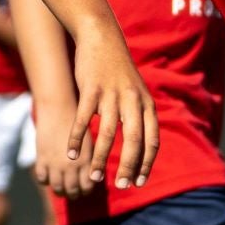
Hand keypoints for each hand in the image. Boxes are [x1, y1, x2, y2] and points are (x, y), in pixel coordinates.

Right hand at [29, 97, 88, 195]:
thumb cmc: (78, 123)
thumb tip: (94, 178)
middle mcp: (71, 166)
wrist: (58, 109)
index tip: (85, 189)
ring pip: (58, 188)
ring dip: (60, 191)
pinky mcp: (42, 159)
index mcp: (86, 161)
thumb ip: (90, 160)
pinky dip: (45, 181)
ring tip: (62, 188)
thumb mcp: (89, 142)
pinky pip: (42, 179)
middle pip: (72, 191)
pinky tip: (49, 177)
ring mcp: (55, 164)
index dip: (86, 191)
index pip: (87, 187)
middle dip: (74, 194)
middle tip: (73, 193)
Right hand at [70, 18, 156, 190]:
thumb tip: (142, 148)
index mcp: (146, 104)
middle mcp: (133, 101)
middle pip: (134, 141)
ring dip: (100, 159)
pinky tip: (72, 154)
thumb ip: (140, 117)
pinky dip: (77, 139)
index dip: (146, 163)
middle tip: (120, 186)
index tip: (139, 182)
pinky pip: (83, 120)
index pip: (152, 140)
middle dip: (127, 167)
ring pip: (107, 134)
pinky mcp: (91, 90)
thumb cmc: (118, 71)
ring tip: (94, 177)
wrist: (102, 37)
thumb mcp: (137, 92)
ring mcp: (111, 95)